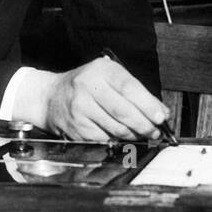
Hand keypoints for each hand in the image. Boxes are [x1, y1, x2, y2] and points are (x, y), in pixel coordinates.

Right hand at [44, 56, 166, 141]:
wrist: (50, 97)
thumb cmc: (87, 86)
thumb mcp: (109, 78)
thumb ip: (135, 92)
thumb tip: (161, 112)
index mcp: (101, 70)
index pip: (129, 88)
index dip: (147, 105)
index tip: (161, 117)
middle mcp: (88, 87)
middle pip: (123, 111)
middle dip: (145, 125)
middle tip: (156, 132)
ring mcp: (80, 109)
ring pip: (116, 128)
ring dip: (134, 135)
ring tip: (144, 135)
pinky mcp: (76, 128)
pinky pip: (105, 139)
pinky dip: (118, 141)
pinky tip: (124, 138)